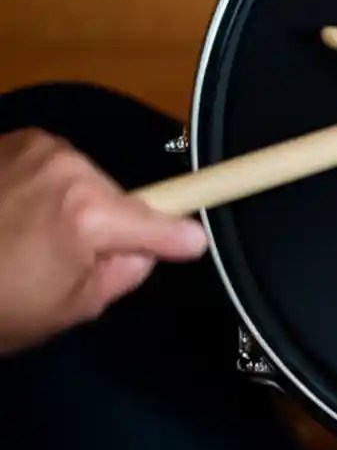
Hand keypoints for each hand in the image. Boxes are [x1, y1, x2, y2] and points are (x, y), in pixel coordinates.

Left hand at [0, 129, 207, 353]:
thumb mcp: (66, 310)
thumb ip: (123, 274)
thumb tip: (145, 251)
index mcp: (88, 213)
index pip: (159, 221)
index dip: (182, 233)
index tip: (203, 236)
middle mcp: (65, 165)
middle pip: (116, 197)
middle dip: (104, 225)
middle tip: (63, 262)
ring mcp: (31, 146)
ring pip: (79, 179)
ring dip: (65, 204)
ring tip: (21, 238)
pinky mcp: (6, 138)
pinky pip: (45, 165)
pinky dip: (35, 187)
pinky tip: (6, 215)